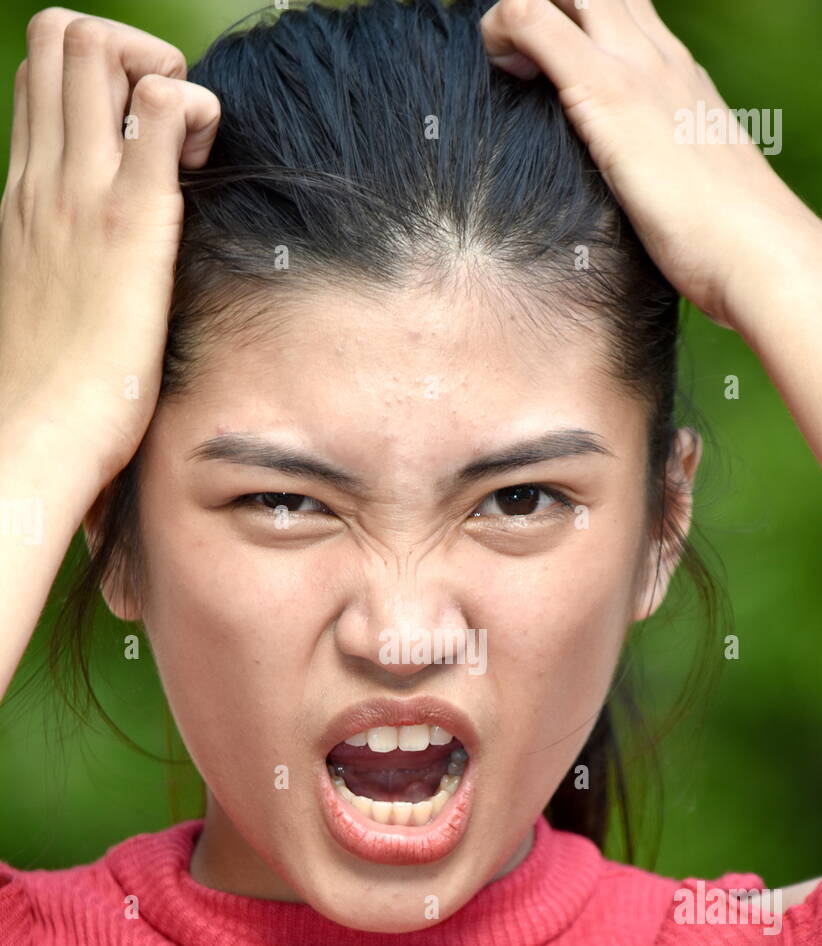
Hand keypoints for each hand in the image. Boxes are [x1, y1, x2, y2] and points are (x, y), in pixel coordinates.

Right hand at [0, 8, 220, 489]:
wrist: (38, 433)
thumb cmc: (54, 390)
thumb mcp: (45, 300)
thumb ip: (65, 257)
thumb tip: (106, 263)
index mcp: (23, 195)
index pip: (40, 78)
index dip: (96, 80)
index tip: (136, 142)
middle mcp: (43, 177)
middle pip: (61, 36)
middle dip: (126, 52)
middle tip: (164, 130)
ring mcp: (81, 191)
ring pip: (98, 46)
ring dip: (157, 68)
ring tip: (182, 147)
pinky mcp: (132, 219)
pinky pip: (162, 104)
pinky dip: (193, 110)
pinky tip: (201, 171)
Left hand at [479, 0, 816, 330]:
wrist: (759, 253)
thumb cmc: (728, 249)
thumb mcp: (694, 199)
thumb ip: (667, 188)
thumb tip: (655, 225)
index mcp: (683, 80)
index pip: (628, 16)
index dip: (582, 27)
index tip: (548, 74)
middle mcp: (661, 59)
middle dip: (553, 9)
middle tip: (522, 61)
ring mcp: (636, 68)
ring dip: (522, 12)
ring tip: (507, 63)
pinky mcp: (607, 91)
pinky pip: (536, 20)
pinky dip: (504, 28)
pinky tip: (501, 71)